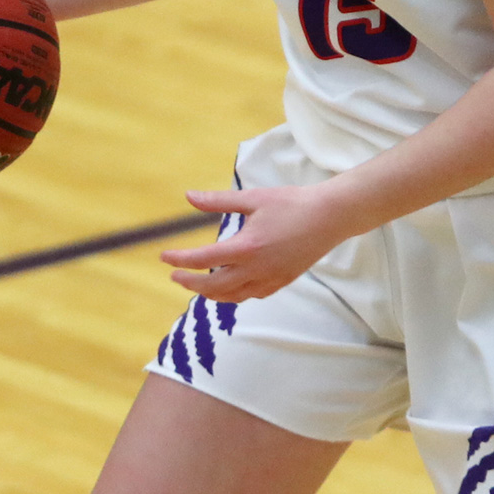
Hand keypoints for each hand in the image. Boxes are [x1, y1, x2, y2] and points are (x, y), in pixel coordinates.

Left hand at [159, 185, 357, 302]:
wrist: (329, 217)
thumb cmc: (291, 203)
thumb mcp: (252, 198)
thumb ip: (218, 201)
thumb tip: (188, 196)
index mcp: (246, 247)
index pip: (203, 260)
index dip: (180, 260)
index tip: (164, 257)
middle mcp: (256, 269)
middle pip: (213, 287)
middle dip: (190, 283)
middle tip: (174, 276)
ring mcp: (270, 279)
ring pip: (232, 297)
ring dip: (210, 293)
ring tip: (197, 283)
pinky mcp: (282, 282)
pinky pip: (251, 296)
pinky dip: (234, 294)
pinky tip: (229, 285)